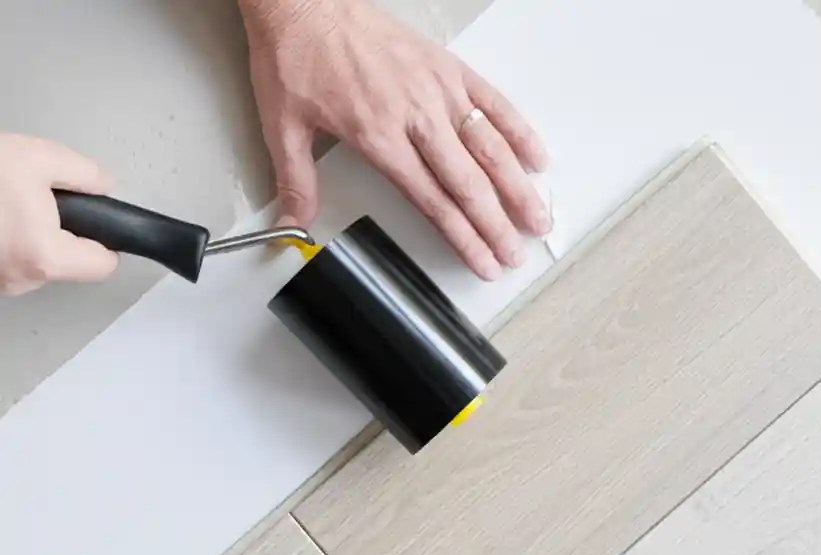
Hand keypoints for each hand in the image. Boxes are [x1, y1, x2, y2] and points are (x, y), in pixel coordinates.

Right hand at [0, 134, 115, 296]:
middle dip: (57, 232)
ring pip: (31, 262)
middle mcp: (18, 280)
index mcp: (44, 256)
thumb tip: (102, 186)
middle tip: (32, 199)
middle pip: (65, 263)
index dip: (102, 239)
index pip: (103, 265)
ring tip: (1, 203)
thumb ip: (83, 173)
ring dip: (25, 236)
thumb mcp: (37, 157)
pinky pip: (3, 261)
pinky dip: (1, 242)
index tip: (91, 220)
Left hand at [239, 0, 551, 280]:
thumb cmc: (297, 58)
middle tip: (517, 256)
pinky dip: (518, 131)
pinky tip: (536, 158)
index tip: (483, 263)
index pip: (433, 201)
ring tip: (537, 218)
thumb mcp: (283, 125)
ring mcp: (438, 90)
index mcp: (379, 136)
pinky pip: (493, 103)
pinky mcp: (448, 68)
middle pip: (469, 183)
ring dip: (518, 187)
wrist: (305, 3)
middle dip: (497, 226)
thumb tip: (294, 225)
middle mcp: (416, 116)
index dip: (463, 238)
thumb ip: (296, 181)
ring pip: (489, 147)